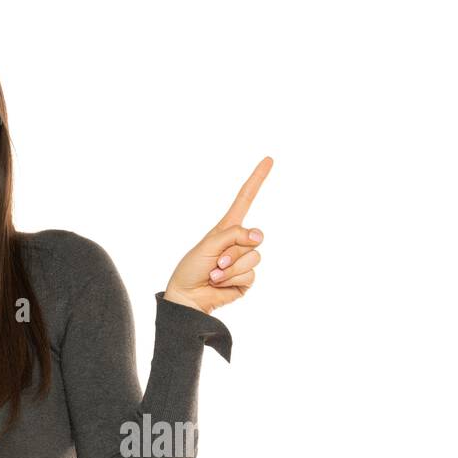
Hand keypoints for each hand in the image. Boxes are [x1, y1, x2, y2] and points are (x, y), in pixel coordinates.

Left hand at [163, 156, 272, 314]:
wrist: (188, 297)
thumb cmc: (191, 268)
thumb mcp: (209, 245)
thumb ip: (234, 235)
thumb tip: (258, 236)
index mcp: (227, 227)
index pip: (245, 199)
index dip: (257, 180)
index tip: (268, 160)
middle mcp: (238, 241)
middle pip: (252, 237)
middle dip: (232, 252)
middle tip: (215, 262)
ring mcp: (244, 260)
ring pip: (253, 257)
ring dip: (231, 268)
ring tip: (215, 274)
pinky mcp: (246, 278)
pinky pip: (250, 274)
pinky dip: (233, 279)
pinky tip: (220, 283)